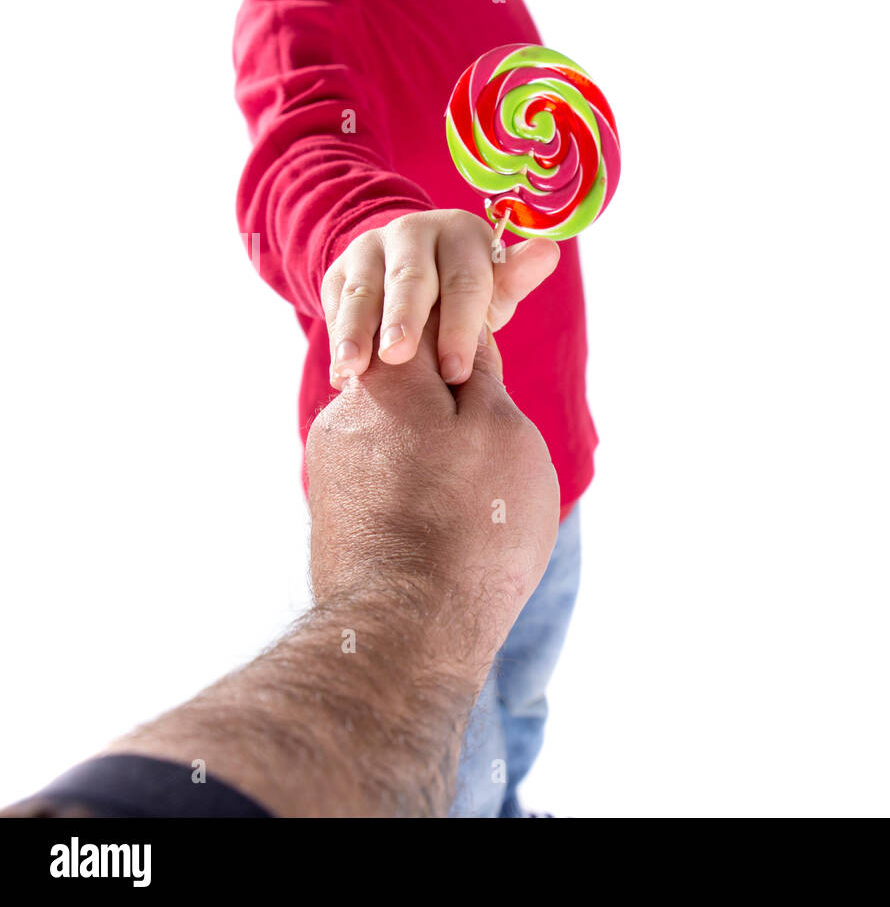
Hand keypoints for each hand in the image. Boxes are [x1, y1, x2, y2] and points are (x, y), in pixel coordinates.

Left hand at [305, 314, 559, 666]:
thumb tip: (464, 342)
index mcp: (390, 377)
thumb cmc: (471, 522)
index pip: (427, 313)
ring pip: (399, 434)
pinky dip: (418, 488)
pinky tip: (448, 529)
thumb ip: (480, 374)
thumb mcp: (500, 430)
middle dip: (455, 399)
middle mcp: (347, 414)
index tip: (500, 332)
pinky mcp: (333, 515)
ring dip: (437, 449)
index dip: (470, 318)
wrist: (406, 631)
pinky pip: (385, 479)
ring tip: (479, 501)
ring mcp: (332, 467)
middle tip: (500, 446)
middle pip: (410, 379)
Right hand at [320, 209, 560, 387]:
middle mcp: (413, 234)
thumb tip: (548, 252)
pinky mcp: (338, 271)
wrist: (409, 270)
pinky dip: (337, 340)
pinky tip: (340, 376)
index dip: (460, 327)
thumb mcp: (493, 283)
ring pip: (363, 291)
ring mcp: (371, 249)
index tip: (456, 372)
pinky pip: (335, 306)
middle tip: (399, 357)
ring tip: (352, 368)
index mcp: (461, 235)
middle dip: (403, 320)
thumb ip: (516, 276)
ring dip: (356, 331)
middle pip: (409, 280)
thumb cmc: (464, 289)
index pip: (464, 282)